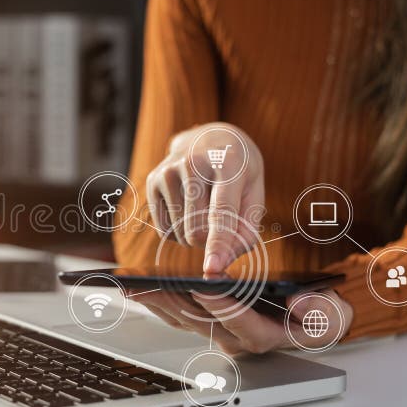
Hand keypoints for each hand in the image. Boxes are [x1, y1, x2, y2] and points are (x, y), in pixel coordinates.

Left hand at [132, 288, 353, 353]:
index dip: (222, 306)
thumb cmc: (318, 316)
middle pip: (199, 320)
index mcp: (265, 336)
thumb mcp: (330, 314)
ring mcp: (219, 334)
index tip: (205, 287)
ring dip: (157, 302)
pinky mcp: (208, 326)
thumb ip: (319, 311)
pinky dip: (158, 301)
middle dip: (172, 301)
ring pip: (183, 318)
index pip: (239, 321)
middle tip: (148, 286)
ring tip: (133, 285)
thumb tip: (298, 302)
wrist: (311, 322)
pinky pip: (178, 315)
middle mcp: (236, 340)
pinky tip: (138, 289)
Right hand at [146, 122, 264, 272]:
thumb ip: (245, 232)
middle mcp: (193, 162)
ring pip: (180, 234)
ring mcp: (168, 170)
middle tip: (220, 220)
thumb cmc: (238, 172)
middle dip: (210, 240)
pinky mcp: (152, 181)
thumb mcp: (254, 194)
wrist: (211, 138)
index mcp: (228, 164)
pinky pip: (165, 230)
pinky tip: (187, 207)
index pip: (221, 212)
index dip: (217, 243)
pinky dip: (179, 230)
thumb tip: (220, 264)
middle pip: (197, 231)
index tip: (212, 268)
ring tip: (204, 207)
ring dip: (194, 234)